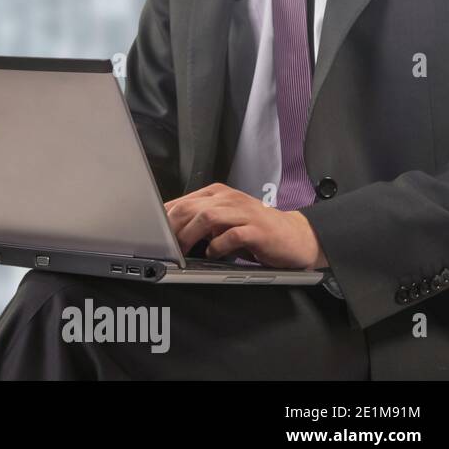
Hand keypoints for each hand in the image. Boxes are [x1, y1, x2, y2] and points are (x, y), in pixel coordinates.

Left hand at [163, 183, 327, 269]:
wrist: (295, 236)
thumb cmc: (255, 229)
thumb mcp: (224, 220)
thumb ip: (199, 221)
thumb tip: (168, 232)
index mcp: (217, 194)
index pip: (182, 201)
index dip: (163, 219)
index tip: (153, 234)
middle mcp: (229, 199)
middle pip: (190, 208)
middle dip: (172, 228)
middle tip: (165, 246)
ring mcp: (244, 213)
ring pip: (207, 218)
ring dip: (190, 236)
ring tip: (184, 251)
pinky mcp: (257, 230)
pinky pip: (231, 236)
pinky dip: (217, 247)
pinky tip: (213, 255)